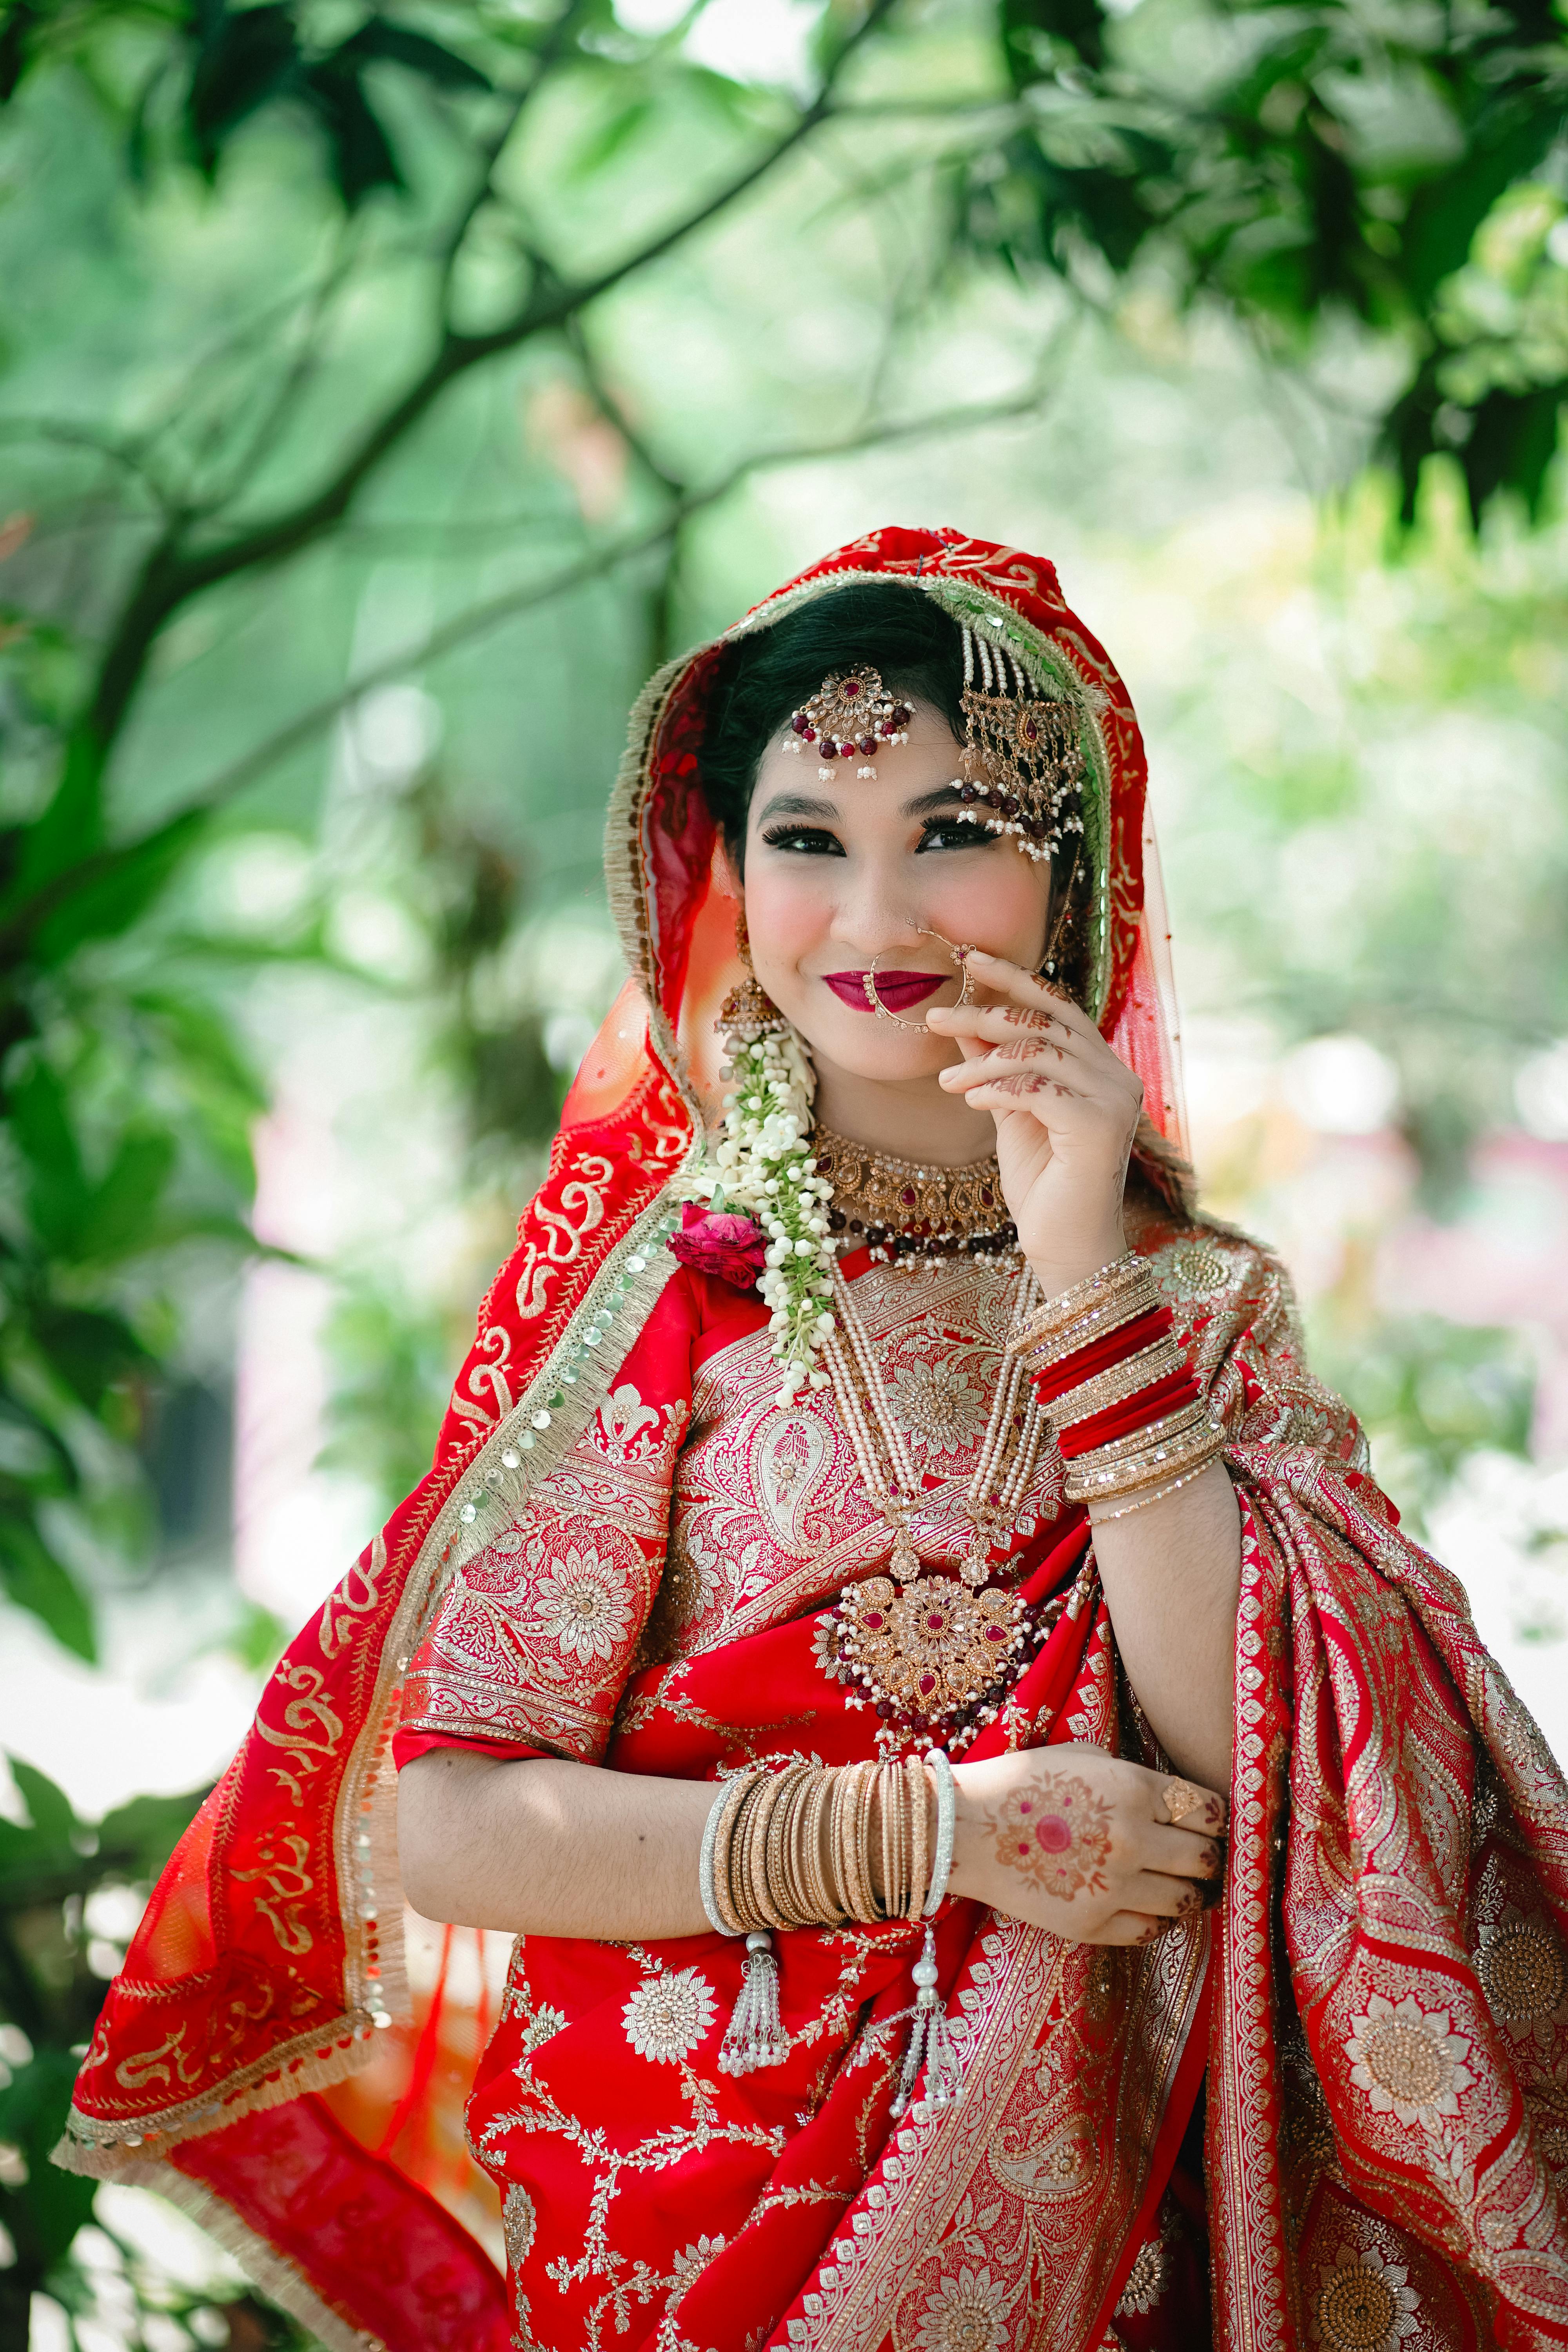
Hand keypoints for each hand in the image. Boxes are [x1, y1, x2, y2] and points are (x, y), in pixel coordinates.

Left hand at [926, 950, 1142, 1295]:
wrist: (1065, 1247)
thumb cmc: (1042, 1184)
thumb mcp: (1009, 1112)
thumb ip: (995, 1065)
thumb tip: (963, 1019)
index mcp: (1101, 1068)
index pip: (1056, 1006)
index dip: (1012, 978)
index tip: (967, 957)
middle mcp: (1117, 1076)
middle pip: (1046, 1021)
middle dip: (985, 1011)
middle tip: (933, 1017)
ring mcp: (1114, 1099)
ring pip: (1038, 1052)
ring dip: (982, 1060)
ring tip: (946, 1081)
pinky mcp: (1099, 1126)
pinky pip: (1038, 1088)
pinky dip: (997, 1089)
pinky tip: (970, 1098)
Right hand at [947, 1743, 1225, 1946]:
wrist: (964, 1829)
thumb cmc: (1021, 1782)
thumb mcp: (1083, 1755)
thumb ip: (1133, 1775)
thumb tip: (1173, 1799)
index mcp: (1133, 1787)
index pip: (1209, 1812)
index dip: (1220, 1821)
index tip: (1216, 1827)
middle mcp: (1132, 1838)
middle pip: (1204, 1859)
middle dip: (1210, 1860)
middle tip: (1206, 1861)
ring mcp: (1113, 1885)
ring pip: (1185, 1900)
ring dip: (1190, 1894)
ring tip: (1185, 1888)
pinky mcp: (1092, 1923)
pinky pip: (1150, 1931)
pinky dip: (1159, 1921)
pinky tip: (1152, 1908)